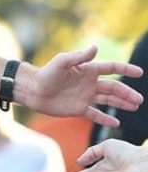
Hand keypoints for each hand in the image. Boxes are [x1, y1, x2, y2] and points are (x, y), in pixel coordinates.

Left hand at [29, 46, 143, 128]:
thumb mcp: (62, 62)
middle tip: (140, 100)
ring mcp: (86, 97)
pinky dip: (105, 119)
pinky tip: (116, 123)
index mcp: (89, 70)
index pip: (112, 69)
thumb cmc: (46, 73)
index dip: (126, 70)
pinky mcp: (79, 109)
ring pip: (108, 101)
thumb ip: (79, 56)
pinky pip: (95, 115)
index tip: (139, 73)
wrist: (33, 90)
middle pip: (114, 88)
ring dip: (121, 104)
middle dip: (127, 93)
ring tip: (135, 107)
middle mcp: (90, 83)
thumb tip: (95, 48)